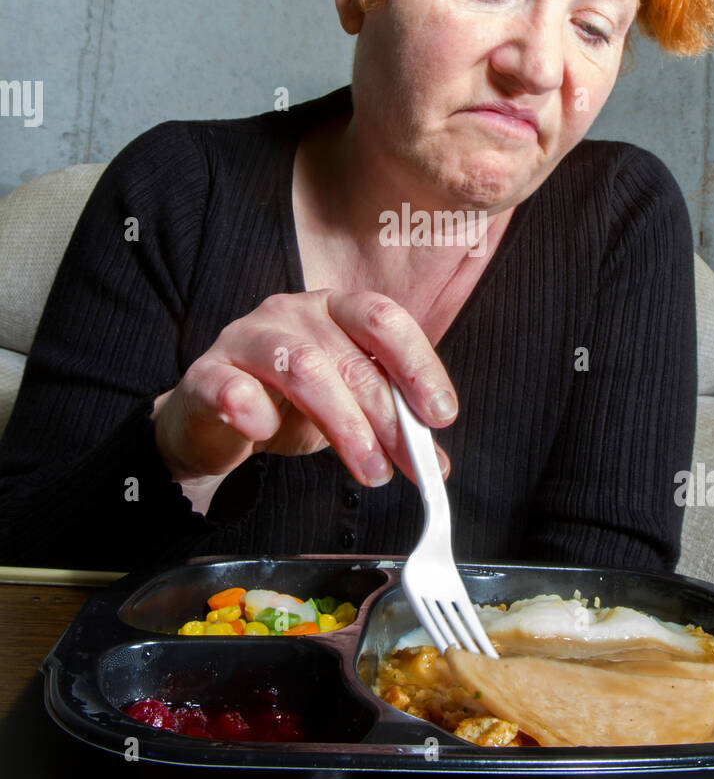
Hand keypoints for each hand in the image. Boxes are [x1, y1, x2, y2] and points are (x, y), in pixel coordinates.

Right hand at [150, 289, 456, 489]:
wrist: (214, 423)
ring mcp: (247, 338)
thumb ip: (389, 425)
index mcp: (335, 311)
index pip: (383, 321)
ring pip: (302, 368)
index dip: (418, 365)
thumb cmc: (286, 406)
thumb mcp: (348, 408)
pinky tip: (264, 432)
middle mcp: (293, 313)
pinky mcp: (208, 373)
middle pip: (349, 357)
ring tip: (366, 467)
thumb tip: (435, 464)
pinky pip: (229, 385)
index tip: (440, 414)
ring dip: (342, 422)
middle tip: (405, 462)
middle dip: (386, 416)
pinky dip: (249, 408)